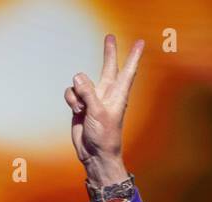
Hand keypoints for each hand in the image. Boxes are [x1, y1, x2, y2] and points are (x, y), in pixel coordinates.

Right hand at [64, 34, 142, 182]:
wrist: (95, 154)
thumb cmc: (104, 136)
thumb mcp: (98, 113)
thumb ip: (88, 93)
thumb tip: (77, 77)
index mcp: (118, 95)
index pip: (127, 71)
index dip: (133, 56)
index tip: (140, 43)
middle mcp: (106, 93)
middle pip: (108, 67)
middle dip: (109, 53)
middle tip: (110, 36)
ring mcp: (93, 98)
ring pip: (80, 82)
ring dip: (77, 93)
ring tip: (82, 108)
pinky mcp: (80, 104)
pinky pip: (71, 92)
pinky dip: (71, 100)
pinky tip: (76, 111)